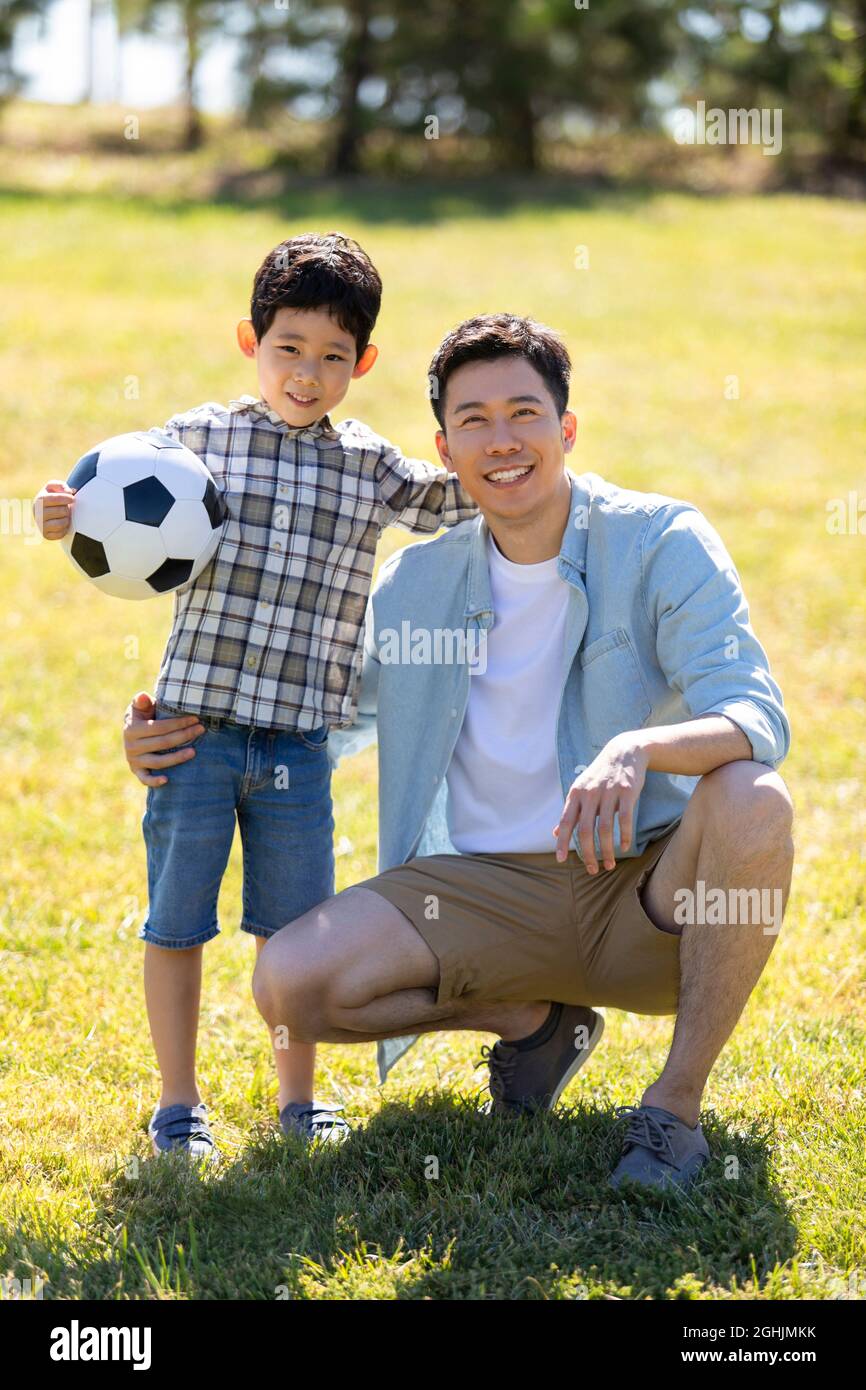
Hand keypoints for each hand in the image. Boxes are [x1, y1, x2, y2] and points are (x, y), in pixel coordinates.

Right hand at [33, 480, 74, 538]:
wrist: (45, 512)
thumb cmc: (52, 498)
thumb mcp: (54, 487)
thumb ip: (60, 485)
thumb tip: (68, 492)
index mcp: (39, 500)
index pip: (56, 498)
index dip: (67, 498)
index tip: (72, 498)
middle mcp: (38, 513)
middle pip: (62, 511)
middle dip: (67, 509)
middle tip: (65, 508)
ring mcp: (41, 525)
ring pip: (62, 523)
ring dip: (67, 519)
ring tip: (64, 516)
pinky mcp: (46, 535)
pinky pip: (61, 533)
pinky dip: (65, 529)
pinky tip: (61, 524)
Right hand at [123, 691, 204, 786]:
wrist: (132, 734)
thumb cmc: (143, 717)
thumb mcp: (140, 707)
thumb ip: (141, 701)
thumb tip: (143, 696)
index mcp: (132, 729)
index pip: (160, 727)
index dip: (178, 723)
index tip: (195, 719)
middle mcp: (131, 746)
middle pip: (163, 743)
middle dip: (184, 736)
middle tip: (201, 730)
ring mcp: (134, 760)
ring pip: (158, 761)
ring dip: (177, 757)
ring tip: (194, 751)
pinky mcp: (137, 771)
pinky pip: (145, 779)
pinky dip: (154, 781)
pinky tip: (167, 780)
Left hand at [552, 733, 649, 872]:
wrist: (624, 752)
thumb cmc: (599, 776)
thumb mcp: (580, 789)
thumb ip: (570, 812)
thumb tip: (554, 833)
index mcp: (576, 794)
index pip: (565, 822)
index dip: (562, 842)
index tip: (561, 860)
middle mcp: (590, 793)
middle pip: (585, 830)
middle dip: (588, 853)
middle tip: (592, 870)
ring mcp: (609, 792)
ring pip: (606, 828)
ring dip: (607, 850)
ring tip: (609, 865)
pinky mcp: (627, 792)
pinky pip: (625, 819)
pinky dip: (625, 836)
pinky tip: (625, 847)